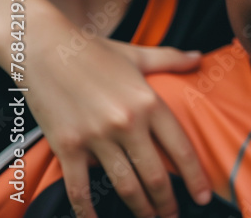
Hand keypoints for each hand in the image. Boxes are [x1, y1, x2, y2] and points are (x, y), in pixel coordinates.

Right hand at [25, 29, 210, 217]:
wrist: (46, 49)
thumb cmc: (95, 52)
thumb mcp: (138, 55)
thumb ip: (171, 60)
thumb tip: (200, 58)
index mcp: (149, 102)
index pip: (180, 148)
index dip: (194, 177)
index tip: (204, 196)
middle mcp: (127, 123)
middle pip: (154, 174)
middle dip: (167, 202)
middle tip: (174, 216)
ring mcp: (96, 137)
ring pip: (124, 185)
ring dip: (139, 209)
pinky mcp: (68, 146)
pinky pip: (80, 187)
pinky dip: (87, 210)